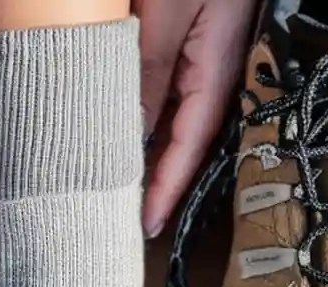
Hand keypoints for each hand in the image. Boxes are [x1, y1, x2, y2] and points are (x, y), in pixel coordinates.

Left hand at [138, 0, 257, 237]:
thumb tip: (128, 131)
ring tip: (111, 184)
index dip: (166, 186)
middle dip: (152, 176)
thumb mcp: (166, 11)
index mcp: (217, 59)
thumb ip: (146, 68)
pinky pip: (163, 80)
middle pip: (182, 132)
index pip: (191, 141)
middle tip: (117, 216)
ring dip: (143, 145)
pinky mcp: (185, 28)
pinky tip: (116, 123)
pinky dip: (139, 108)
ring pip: (170, 108)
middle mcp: (213, 58)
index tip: (143, 225)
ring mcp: (201, 44)